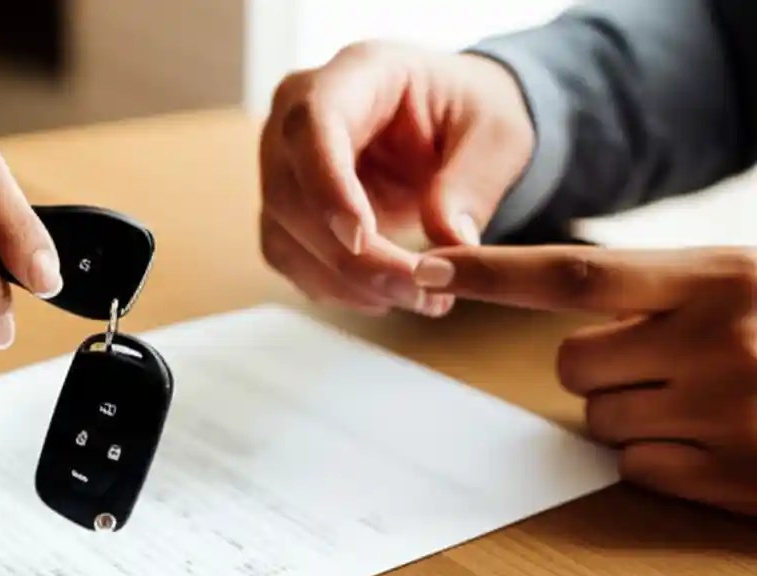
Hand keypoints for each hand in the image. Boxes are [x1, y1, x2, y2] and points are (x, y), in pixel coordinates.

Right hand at [259, 41, 533, 316]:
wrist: (444, 127)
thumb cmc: (465, 112)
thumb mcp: (496, 135)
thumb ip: (473, 183)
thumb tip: (451, 243)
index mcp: (352, 74)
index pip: (311, 125)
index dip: (327, 186)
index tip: (362, 239)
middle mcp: (297, 118)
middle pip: (292, 194)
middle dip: (352, 257)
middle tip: (419, 289)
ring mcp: (282, 165)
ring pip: (284, 236)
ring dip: (346, 282)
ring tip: (416, 297)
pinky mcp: (284, 211)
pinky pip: (290, 260)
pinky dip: (337, 289)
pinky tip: (385, 294)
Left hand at [425, 244, 756, 515]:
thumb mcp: (744, 285)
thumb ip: (661, 290)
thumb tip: (545, 296)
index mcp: (716, 278)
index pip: (576, 274)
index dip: (493, 273)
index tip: (429, 269)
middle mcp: (718, 341)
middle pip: (572, 363)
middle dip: (600, 368)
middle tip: (668, 364)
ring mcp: (726, 413)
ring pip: (598, 421)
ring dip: (635, 414)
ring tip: (712, 399)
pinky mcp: (734, 477)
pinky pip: (636, 470)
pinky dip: (664, 459)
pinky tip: (719, 440)